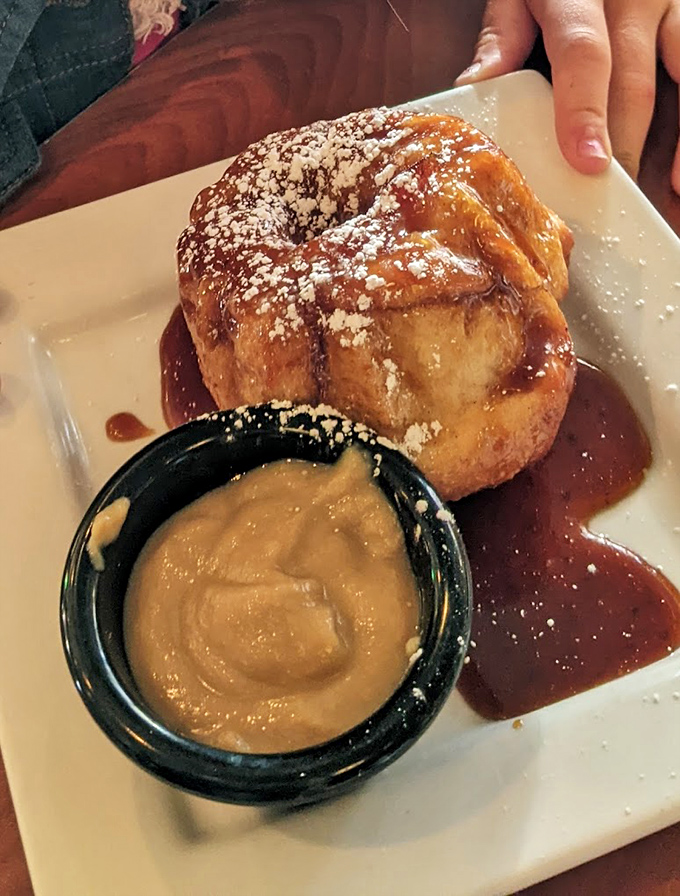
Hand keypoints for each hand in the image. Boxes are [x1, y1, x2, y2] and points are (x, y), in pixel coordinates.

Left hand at [456, 0, 679, 192]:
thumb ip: (502, 36)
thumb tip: (474, 86)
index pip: (583, 54)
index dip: (586, 112)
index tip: (588, 162)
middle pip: (633, 86)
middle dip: (622, 151)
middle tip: (608, 202)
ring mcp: (669, 5)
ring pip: (679, 82)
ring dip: (674, 145)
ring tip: (663, 194)